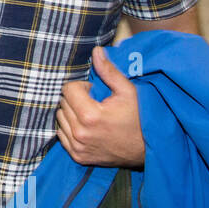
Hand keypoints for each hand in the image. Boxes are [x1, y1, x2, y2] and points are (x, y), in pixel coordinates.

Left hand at [56, 46, 144, 167]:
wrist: (149, 150)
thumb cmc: (140, 118)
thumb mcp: (129, 91)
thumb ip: (109, 71)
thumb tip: (96, 51)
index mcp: (90, 115)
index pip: (68, 89)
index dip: (82, 86)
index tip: (95, 92)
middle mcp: (80, 133)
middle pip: (63, 103)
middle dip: (76, 98)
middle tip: (95, 103)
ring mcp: (78, 147)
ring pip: (60, 118)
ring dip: (71, 113)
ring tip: (91, 114)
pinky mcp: (77, 156)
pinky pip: (61, 134)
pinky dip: (70, 128)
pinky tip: (88, 127)